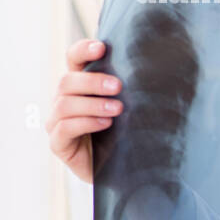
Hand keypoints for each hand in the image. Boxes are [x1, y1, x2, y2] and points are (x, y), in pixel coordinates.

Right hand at [46, 39, 122, 182]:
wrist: (125, 171)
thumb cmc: (128, 133)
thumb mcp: (134, 106)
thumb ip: (135, 87)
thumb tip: (162, 66)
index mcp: (81, 85)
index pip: (73, 59)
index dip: (83, 50)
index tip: (102, 48)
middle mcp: (64, 100)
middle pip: (67, 81)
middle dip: (93, 81)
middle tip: (118, 86)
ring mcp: (58, 122)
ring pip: (65, 104)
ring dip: (93, 104)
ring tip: (117, 109)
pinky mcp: (59, 143)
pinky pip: (64, 128)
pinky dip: (86, 123)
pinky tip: (106, 123)